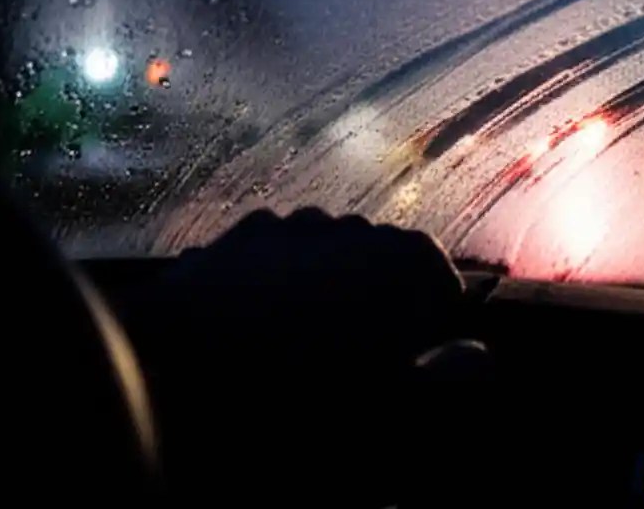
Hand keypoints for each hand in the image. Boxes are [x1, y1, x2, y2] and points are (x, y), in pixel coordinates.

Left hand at [128, 208, 463, 503]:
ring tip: (293, 367)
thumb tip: (480, 360)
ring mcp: (294, 229)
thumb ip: (450, 382)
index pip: (446, 297)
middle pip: (387, 280)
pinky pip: (276, 270)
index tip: (395, 381)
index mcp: (411, 264)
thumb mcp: (392, 415)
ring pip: (331, 271)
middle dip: (375, 320)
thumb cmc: (292, 405)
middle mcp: (358, 228)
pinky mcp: (237, 240)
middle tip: (344, 381)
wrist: (162, 379)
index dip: (425, 345)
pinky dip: (274, 298)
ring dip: (324, 308)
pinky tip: (252, 344)